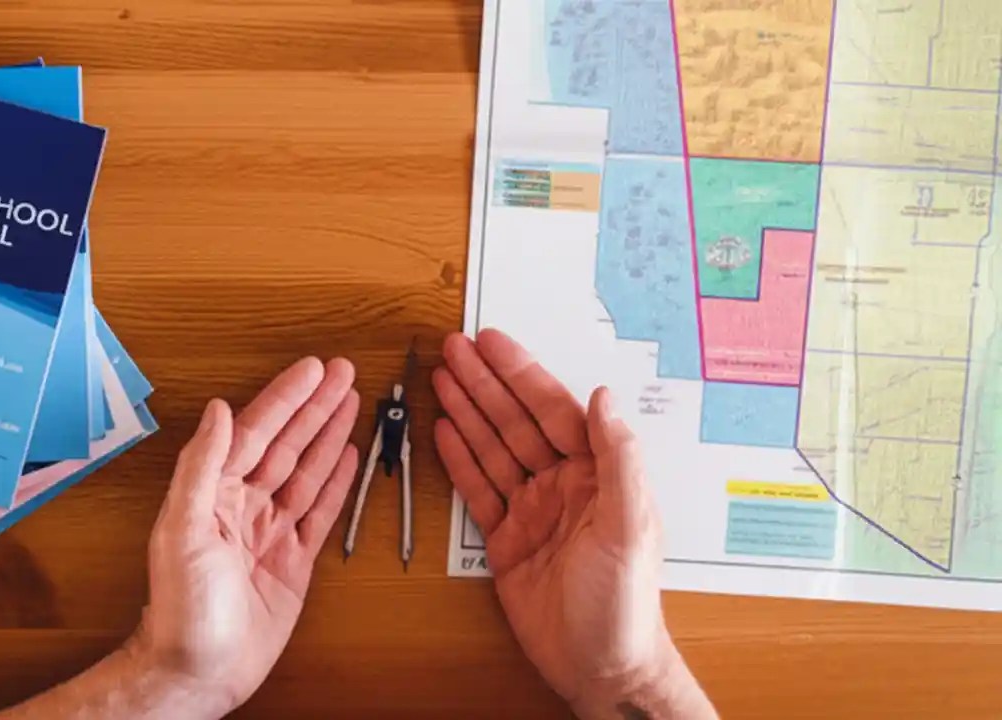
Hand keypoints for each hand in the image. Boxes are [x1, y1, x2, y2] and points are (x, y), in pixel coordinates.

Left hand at [137, 357, 360, 715]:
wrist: (200, 670)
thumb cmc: (182, 607)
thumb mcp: (183, 529)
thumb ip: (201, 466)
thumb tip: (218, 411)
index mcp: (215, 493)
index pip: (256, 432)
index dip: (284, 399)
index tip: (310, 370)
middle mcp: (244, 506)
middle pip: (287, 443)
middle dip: (315, 406)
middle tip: (341, 371)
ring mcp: (271, 531)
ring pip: (307, 470)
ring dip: (329, 434)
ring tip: (351, 400)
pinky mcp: (293, 561)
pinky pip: (321, 511)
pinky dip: (336, 481)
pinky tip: (349, 454)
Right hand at [434, 331, 713, 718]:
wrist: (600, 666)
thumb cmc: (624, 602)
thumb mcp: (630, 524)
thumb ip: (618, 456)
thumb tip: (602, 396)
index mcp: (595, 474)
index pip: (551, 409)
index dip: (519, 374)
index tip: (491, 343)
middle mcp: (562, 485)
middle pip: (515, 421)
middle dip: (484, 384)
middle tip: (453, 348)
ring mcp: (531, 510)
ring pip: (492, 448)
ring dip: (467, 412)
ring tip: (441, 377)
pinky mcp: (506, 540)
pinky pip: (478, 490)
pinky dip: (459, 459)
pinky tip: (443, 430)